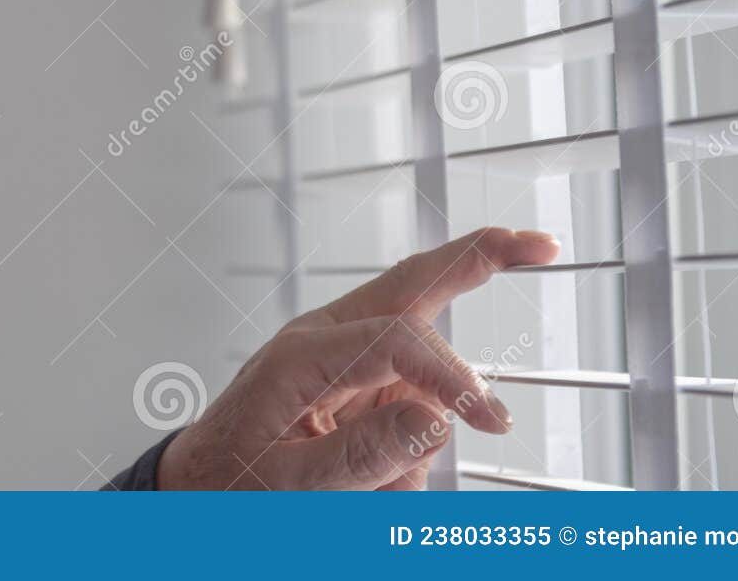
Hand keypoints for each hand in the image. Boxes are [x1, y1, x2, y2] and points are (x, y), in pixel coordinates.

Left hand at [157, 227, 559, 489]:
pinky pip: (413, 406)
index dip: (452, 375)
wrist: (195, 492)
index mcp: (302, 355)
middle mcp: (324, 340)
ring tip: (369, 492)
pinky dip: (412, 448)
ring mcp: (342, 357)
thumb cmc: (227, 487)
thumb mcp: (289, 486)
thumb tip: (436, 417)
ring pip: (423, 362)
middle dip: (477, 257)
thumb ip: (363, 455)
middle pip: (413, 284)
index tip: (491, 421)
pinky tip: (367, 487)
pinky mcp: (356, 383)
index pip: (397, 339)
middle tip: (542, 244)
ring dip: (432, 419)